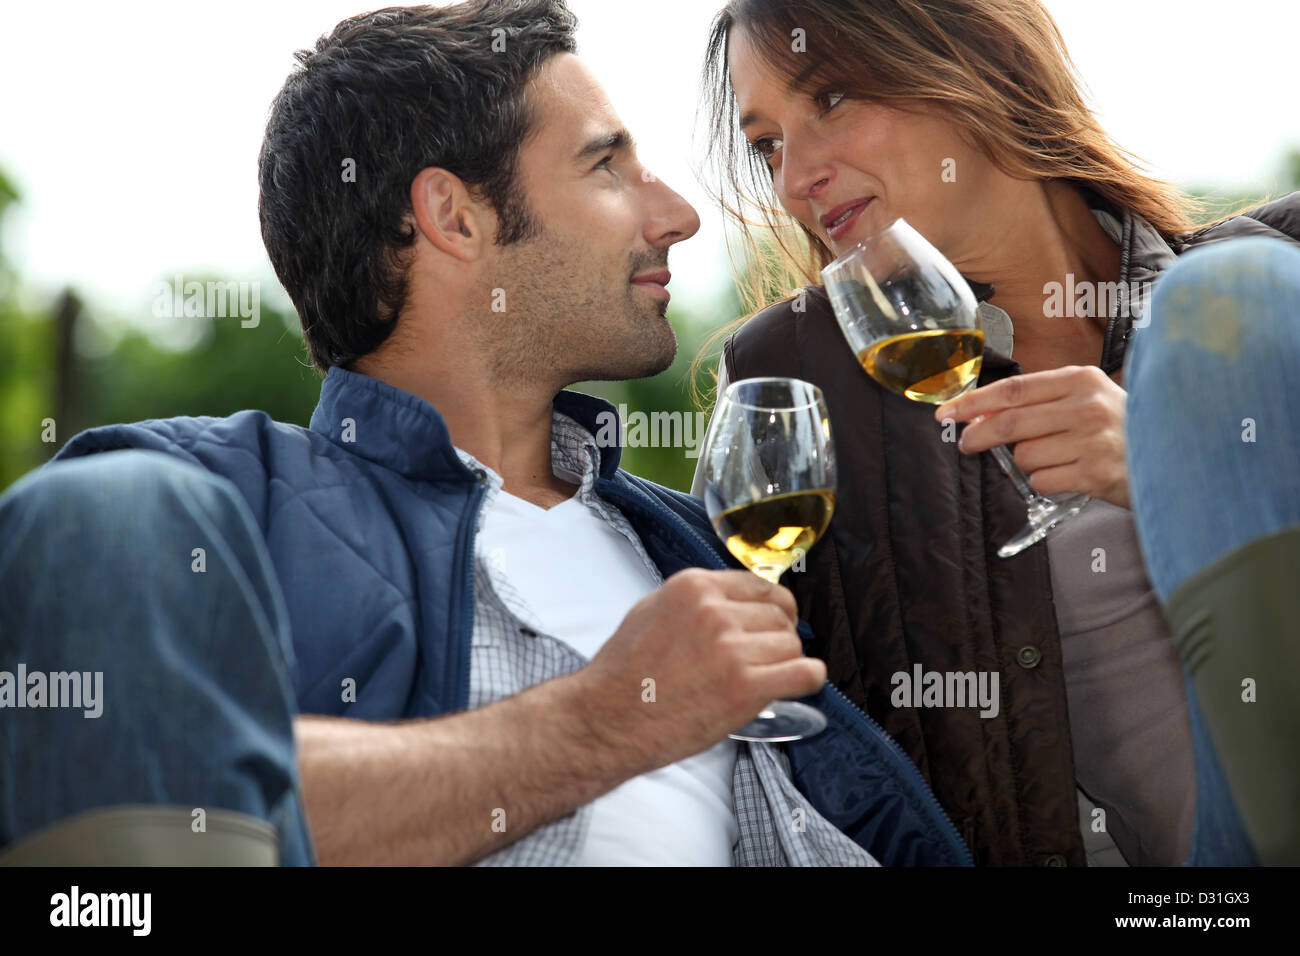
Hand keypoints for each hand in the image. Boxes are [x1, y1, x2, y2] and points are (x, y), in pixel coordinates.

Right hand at [570, 568, 825, 772]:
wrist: (607, 719)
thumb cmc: (624, 672)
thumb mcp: (652, 610)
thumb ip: (695, 599)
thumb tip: (733, 599)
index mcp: (694, 586)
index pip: (761, 585)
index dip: (770, 609)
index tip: (768, 626)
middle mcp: (715, 611)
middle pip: (780, 615)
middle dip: (775, 638)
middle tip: (761, 660)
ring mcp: (732, 648)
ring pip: (792, 645)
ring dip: (784, 664)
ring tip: (761, 680)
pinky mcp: (746, 686)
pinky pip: (805, 673)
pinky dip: (807, 680)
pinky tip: (797, 686)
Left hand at [934, 365, 1130, 508]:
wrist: (1175, 457)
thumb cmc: (1122, 429)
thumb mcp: (1088, 399)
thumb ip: (1041, 403)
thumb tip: (981, 414)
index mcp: (1081, 380)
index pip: (1014, 389)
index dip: (975, 401)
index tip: (947, 411)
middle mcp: (1087, 406)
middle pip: (1009, 423)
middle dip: (978, 435)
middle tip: (966, 443)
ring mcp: (1092, 441)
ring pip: (1024, 456)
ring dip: (1028, 462)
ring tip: (1058, 458)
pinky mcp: (1095, 474)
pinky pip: (1042, 481)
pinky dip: (1046, 482)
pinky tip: (1070, 475)